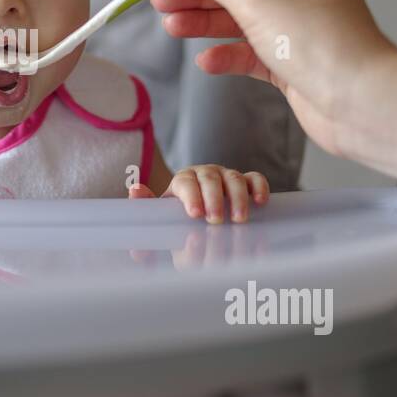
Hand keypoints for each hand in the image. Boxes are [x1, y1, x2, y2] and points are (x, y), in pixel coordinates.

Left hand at [128, 164, 269, 222]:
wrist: (198, 219)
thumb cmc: (178, 220)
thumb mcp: (161, 218)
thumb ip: (145, 211)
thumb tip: (135, 190)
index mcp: (182, 181)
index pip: (185, 182)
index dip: (191, 196)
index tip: (195, 215)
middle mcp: (205, 174)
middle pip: (210, 179)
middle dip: (214, 199)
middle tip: (215, 221)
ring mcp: (227, 177)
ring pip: (234, 179)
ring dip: (238, 198)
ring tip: (239, 220)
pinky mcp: (246, 182)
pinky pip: (255, 178)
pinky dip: (259, 187)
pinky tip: (261, 203)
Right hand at [150, 0, 396, 155]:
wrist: (364, 107)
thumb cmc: (325, 47)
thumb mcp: (259, 3)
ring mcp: (299, 29)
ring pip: (242, 18)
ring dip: (206, 22)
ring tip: (170, 25)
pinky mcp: (293, 63)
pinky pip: (252, 52)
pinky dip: (228, 55)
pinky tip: (206, 60)